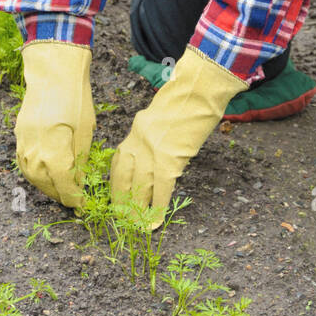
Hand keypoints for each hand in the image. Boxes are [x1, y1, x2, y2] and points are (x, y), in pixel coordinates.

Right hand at [15, 41, 95, 207]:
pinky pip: (24, 163)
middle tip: (73, 199)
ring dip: (46, 187)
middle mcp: (35, 153)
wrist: (52, 73)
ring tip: (60, 189)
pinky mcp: (19, 135)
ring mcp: (24, 144)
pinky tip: (45, 173)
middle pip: (46, 185)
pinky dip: (35, 173)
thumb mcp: (86, 131)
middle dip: (60, 195)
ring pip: (32, 177)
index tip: (82, 206)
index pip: (64, 187)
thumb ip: (80, 159)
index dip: (74, 199)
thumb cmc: (75, 98)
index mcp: (54, 154)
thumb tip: (79, 180)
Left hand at [110, 46, 246, 223]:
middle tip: (123, 219)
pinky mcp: (170, 159)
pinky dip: (158, 208)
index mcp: (136, 130)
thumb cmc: (186, 99)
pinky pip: (161, 190)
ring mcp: (152, 151)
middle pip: (124, 178)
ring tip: (138, 226)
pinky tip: (156, 222)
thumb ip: (151, 136)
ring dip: (138, 210)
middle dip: (122, 201)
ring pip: (140, 188)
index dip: (116, 185)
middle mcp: (138, 142)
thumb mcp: (160, 117)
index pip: (118, 162)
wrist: (199, 90)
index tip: (116, 199)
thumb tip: (152, 158)